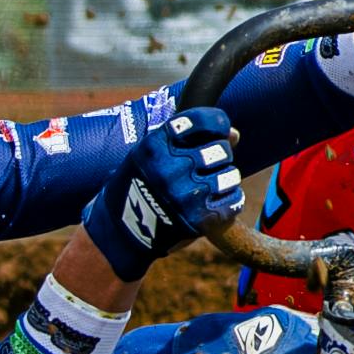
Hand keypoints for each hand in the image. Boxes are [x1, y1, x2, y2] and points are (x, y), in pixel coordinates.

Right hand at [81, 102, 243, 279]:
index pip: (200, 120)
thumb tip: (235, 134)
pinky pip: (233, 199)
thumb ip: (189, 140)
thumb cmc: (139, 185)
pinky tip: (217, 200)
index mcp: (154, 146)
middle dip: (220, 154)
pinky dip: (230, 198)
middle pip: (220, 149)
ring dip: (226, 178)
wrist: (119, 232)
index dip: (217, 122)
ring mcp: (184, 195)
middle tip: (208, 164)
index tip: (219, 128)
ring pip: (230, 174)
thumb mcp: (150, 155)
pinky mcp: (197, 220)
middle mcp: (169, 169)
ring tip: (212, 183)